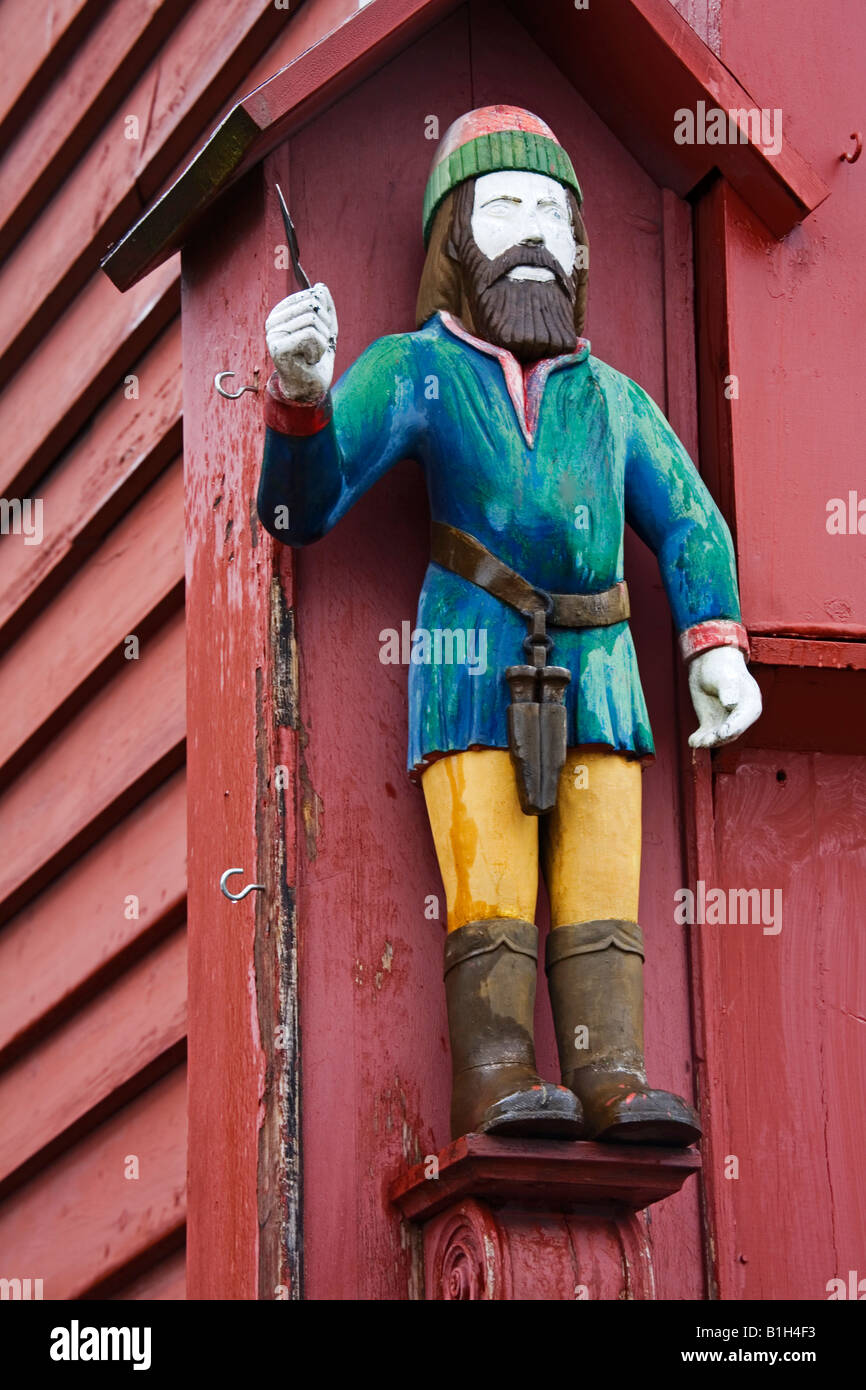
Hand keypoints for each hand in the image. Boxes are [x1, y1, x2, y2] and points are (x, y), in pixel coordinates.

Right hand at [265, 283, 337, 402]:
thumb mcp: (326, 328)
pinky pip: (311, 335)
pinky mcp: (278, 347)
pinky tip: (310, 361)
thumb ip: (325, 307)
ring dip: (323, 341)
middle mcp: (273, 320)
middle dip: (325, 327)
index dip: (325, 315)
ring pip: (313, 320)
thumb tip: (321, 287)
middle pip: (312, 305)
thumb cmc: (317, 359)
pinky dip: (319, 350)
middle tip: (318, 346)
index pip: (311, 296)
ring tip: (313, 355)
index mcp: (281, 312)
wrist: (310, 388)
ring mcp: (272, 333)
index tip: (317, 336)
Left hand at [688, 647, 761, 748]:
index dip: (732, 728)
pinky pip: (706, 734)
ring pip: (718, 737)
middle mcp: (740, 718)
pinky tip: (692, 741)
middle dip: (718, 739)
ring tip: (696, 742)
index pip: (742, 721)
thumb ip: (729, 689)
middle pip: (730, 733)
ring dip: (708, 741)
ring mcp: (725, 722)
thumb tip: (731, 704)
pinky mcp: (711, 723)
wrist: (709, 664)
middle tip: (706, 741)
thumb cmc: (721, 667)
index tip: (722, 732)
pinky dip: (699, 739)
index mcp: (750, 706)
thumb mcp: (725, 676)